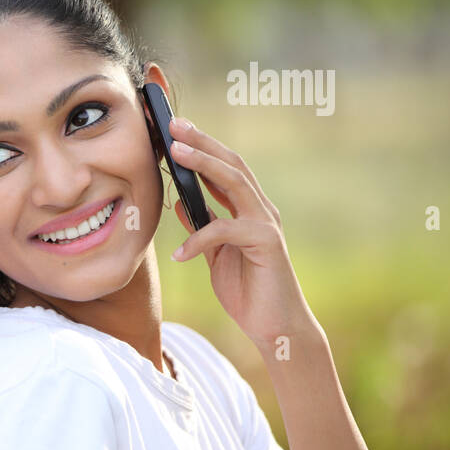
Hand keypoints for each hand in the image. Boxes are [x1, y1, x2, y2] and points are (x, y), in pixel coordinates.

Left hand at [166, 117, 317, 349]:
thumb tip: (179, 203)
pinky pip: (225, 230)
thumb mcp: (215, 254)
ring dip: (203, 164)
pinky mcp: (267, 243)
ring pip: (235, 182)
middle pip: (231, 164)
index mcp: (248, 209)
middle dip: (203, 142)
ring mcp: (266, 224)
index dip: (202, 146)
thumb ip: (202, 227)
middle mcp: (261, 210)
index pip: (225, 168)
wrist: (274, 326)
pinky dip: (198, 239)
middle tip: (175, 124)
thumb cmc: (247, 289)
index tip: (176, 129)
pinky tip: (179, 254)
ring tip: (176, 152)